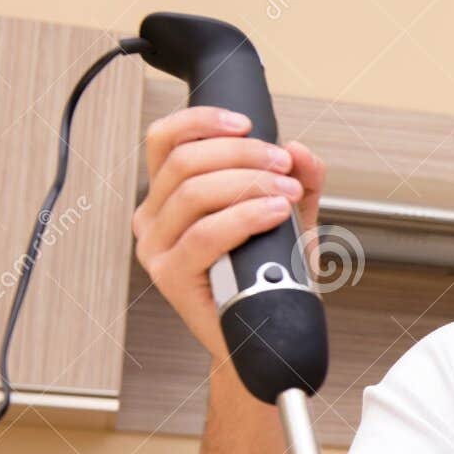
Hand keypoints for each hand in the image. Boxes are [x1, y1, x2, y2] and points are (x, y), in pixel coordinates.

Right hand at [132, 106, 325, 364]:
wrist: (266, 332)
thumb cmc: (269, 275)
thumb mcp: (291, 216)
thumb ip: (301, 179)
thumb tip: (299, 149)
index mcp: (168, 196)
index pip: (165, 140)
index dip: (202, 122)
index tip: (247, 125)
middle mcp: (153, 218)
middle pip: (184, 162)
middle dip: (242, 155)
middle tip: (284, 166)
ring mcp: (156, 248)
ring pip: (193, 194)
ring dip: (247, 184)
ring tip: (286, 193)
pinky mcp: (169, 276)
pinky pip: (204, 235)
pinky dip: (244, 217)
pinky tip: (274, 214)